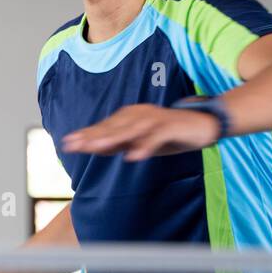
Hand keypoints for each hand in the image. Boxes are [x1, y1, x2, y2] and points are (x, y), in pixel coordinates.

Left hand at [61, 104, 220, 160]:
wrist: (204, 124)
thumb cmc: (170, 134)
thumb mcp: (141, 142)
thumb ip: (120, 144)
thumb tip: (94, 148)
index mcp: (131, 117)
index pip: (104, 127)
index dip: (86, 135)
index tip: (67, 143)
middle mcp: (140, 115)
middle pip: (112, 127)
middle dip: (92, 137)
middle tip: (74, 145)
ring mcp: (155, 119)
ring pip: (130, 130)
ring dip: (113, 139)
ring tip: (96, 149)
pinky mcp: (171, 126)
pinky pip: (156, 137)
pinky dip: (145, 146)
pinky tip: (134, 157)